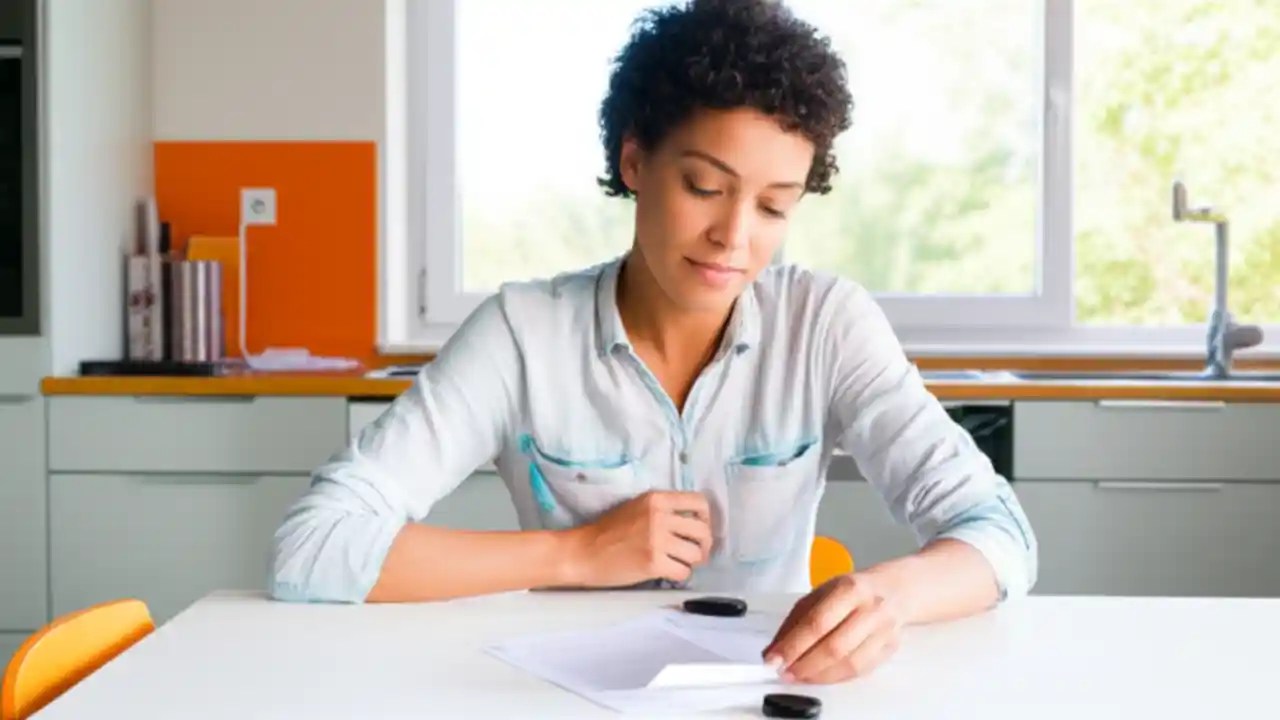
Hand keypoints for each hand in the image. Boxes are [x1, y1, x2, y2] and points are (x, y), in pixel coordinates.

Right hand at [566, 491, 712, 587]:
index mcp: (656, 499)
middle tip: (693, 553)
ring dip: (690, 562)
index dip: (706, 519)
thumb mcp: (636, 507)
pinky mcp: (653, 563)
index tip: (698, 530)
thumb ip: (663, 510)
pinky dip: (679, 575)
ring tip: (677, 563)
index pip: (700, 502)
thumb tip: (692, 523)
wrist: (583, 552)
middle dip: (703, 545)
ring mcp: (657, 540)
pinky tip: (667, 573)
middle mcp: (660, 516)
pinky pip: (683, 572)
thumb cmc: (607, 531)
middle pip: (703, 531)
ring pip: (696, 553)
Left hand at [762, 573, 903, 683]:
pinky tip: (820, 676)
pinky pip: (861, 671)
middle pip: (835, 647)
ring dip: (819, 676)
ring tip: (799, 676)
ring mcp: (884, 631)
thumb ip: (796, 621)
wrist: (897, 590)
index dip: (793, 645)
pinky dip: (836, 678)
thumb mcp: (821, 593)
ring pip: (850, 664)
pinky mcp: (890, 649)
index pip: (817, 622)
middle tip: (785, 672)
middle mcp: (870, 610)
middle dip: (804, 665)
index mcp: (849, 589)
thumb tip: (773, 650)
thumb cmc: (853, 590)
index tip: (773, 659)